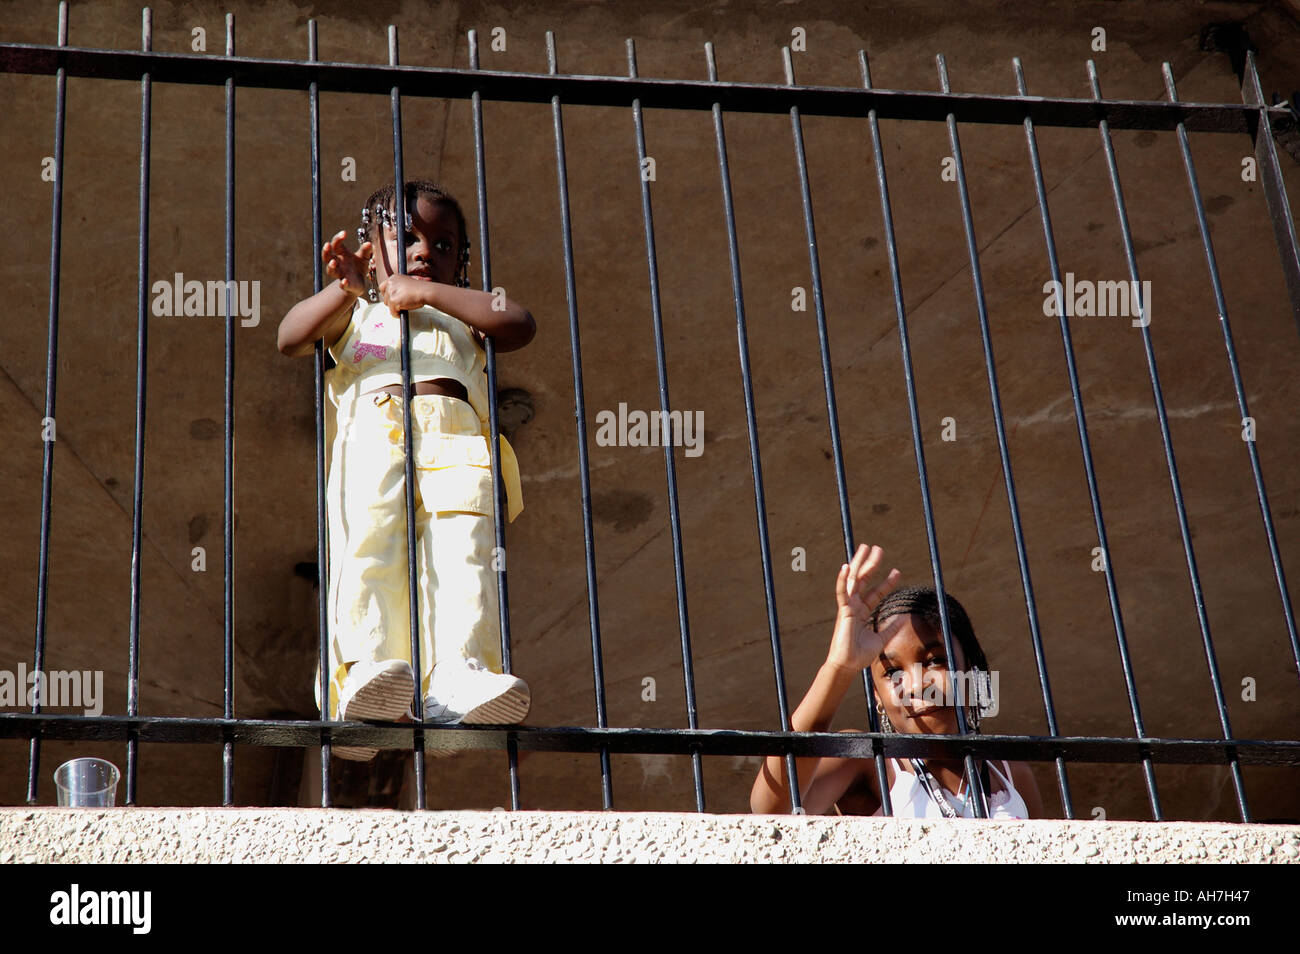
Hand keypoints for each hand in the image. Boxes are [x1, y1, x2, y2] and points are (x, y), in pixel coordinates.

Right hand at [322, 230, 371, 298]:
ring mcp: (341, 275)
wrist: (360, 283)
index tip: (344, 233)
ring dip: (330, 266)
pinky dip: (343, 283)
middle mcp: (338, 264)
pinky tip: (345, 281)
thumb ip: (365, 251)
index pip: (336, 244)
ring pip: (330, 271)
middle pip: (327, 257)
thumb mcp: (363, 257)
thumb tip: (369, 243)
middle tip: (327, 245)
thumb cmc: (358, 266)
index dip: (338, 238)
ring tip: (333, 262)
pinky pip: (342, 285)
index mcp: (341, 254)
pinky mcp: (346, 285)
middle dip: (326, 251)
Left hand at [378, 274, 435, 316]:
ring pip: (388, 305)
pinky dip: (397, 314)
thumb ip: (399, 287)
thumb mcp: (407, 283)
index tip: (391, 299)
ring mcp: (391, 292)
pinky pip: (392, 311)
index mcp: (393, 278)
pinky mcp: (393, 300)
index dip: (386, 295)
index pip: (382, 287)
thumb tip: (394, 296)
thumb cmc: (420, 289)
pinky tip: (403, 311)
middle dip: (391, 303)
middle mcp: (390, 283)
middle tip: (400, 305)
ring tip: (404, 307)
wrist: (425, 291)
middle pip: (385, 298)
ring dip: (395, 308)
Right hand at [828, 543, 901, 672]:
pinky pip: (842, 592)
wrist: (847, 665)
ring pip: (854, 580)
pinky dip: (842, 579)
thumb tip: (904, 617)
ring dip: (860, 563)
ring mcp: (848, 607)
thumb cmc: (860, 654)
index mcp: (862, 612)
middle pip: (864, 580)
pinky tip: (845, 566)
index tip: (897, 571)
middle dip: (871, 564)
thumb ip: (891, 627)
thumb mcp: (881, 639)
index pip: (876, 592)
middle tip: (878, 549)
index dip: (887, 582)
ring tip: (866, 548)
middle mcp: (855, 606)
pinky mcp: (843, 611)